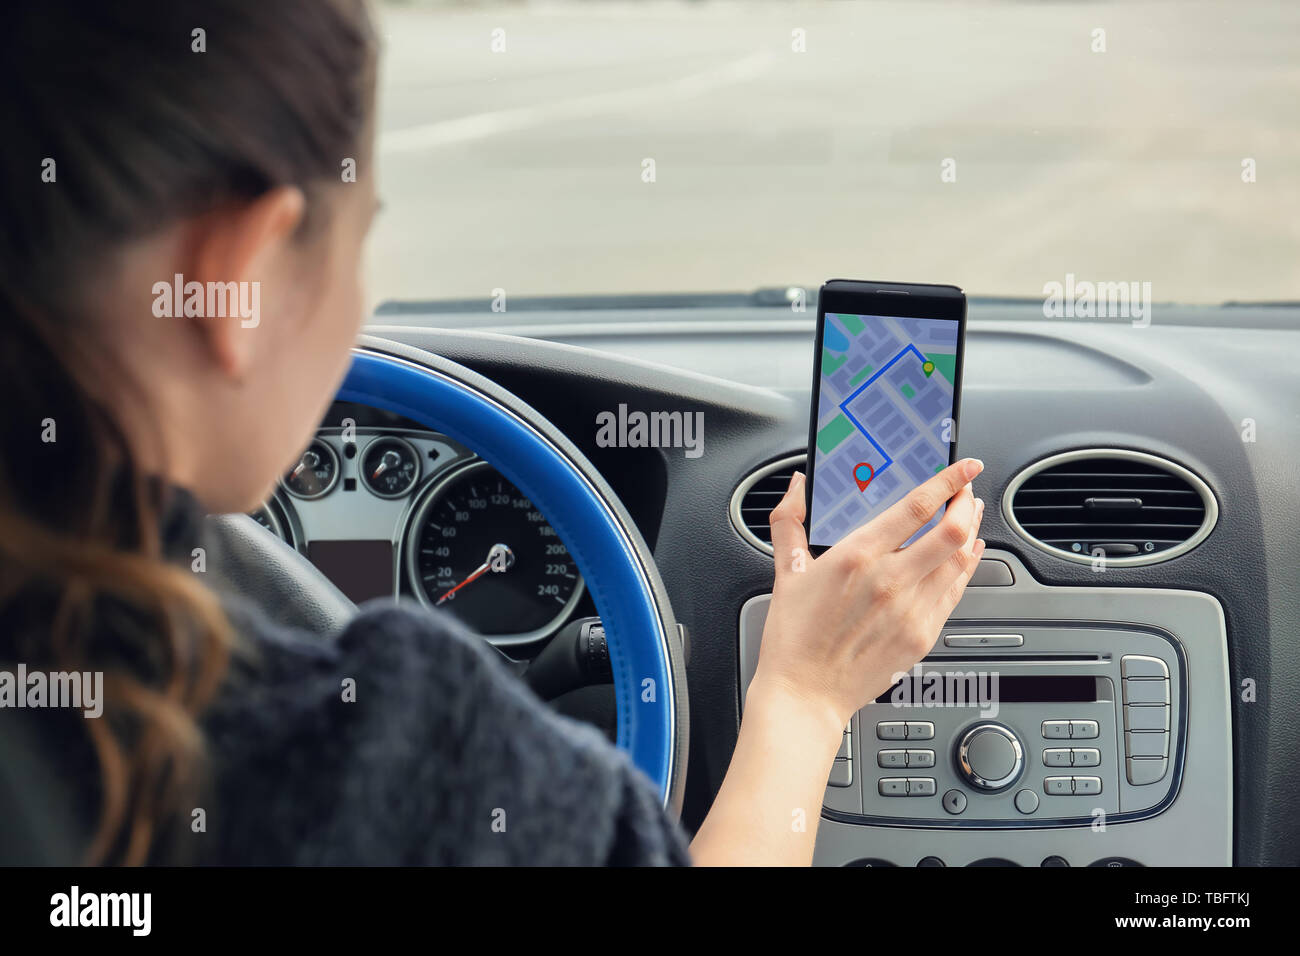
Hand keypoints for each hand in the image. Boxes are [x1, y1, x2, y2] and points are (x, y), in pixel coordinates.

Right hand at [753, 458, 986, 729]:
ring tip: (969, 516)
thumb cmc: (793, 639)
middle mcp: (890, 581)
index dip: (948, 480)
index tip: (962, 466)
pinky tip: (966, 556)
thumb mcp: (786, 572)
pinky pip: (955, 593)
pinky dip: (966, 568)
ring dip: (970, 532)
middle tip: (966, 490)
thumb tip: (797, 488)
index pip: (917, 507)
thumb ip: (790, 522)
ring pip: (960, 561)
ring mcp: (910, 610)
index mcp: (857, 557)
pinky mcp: (921, 635)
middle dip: (966, 503)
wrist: (806, 694)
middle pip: (952, 531)